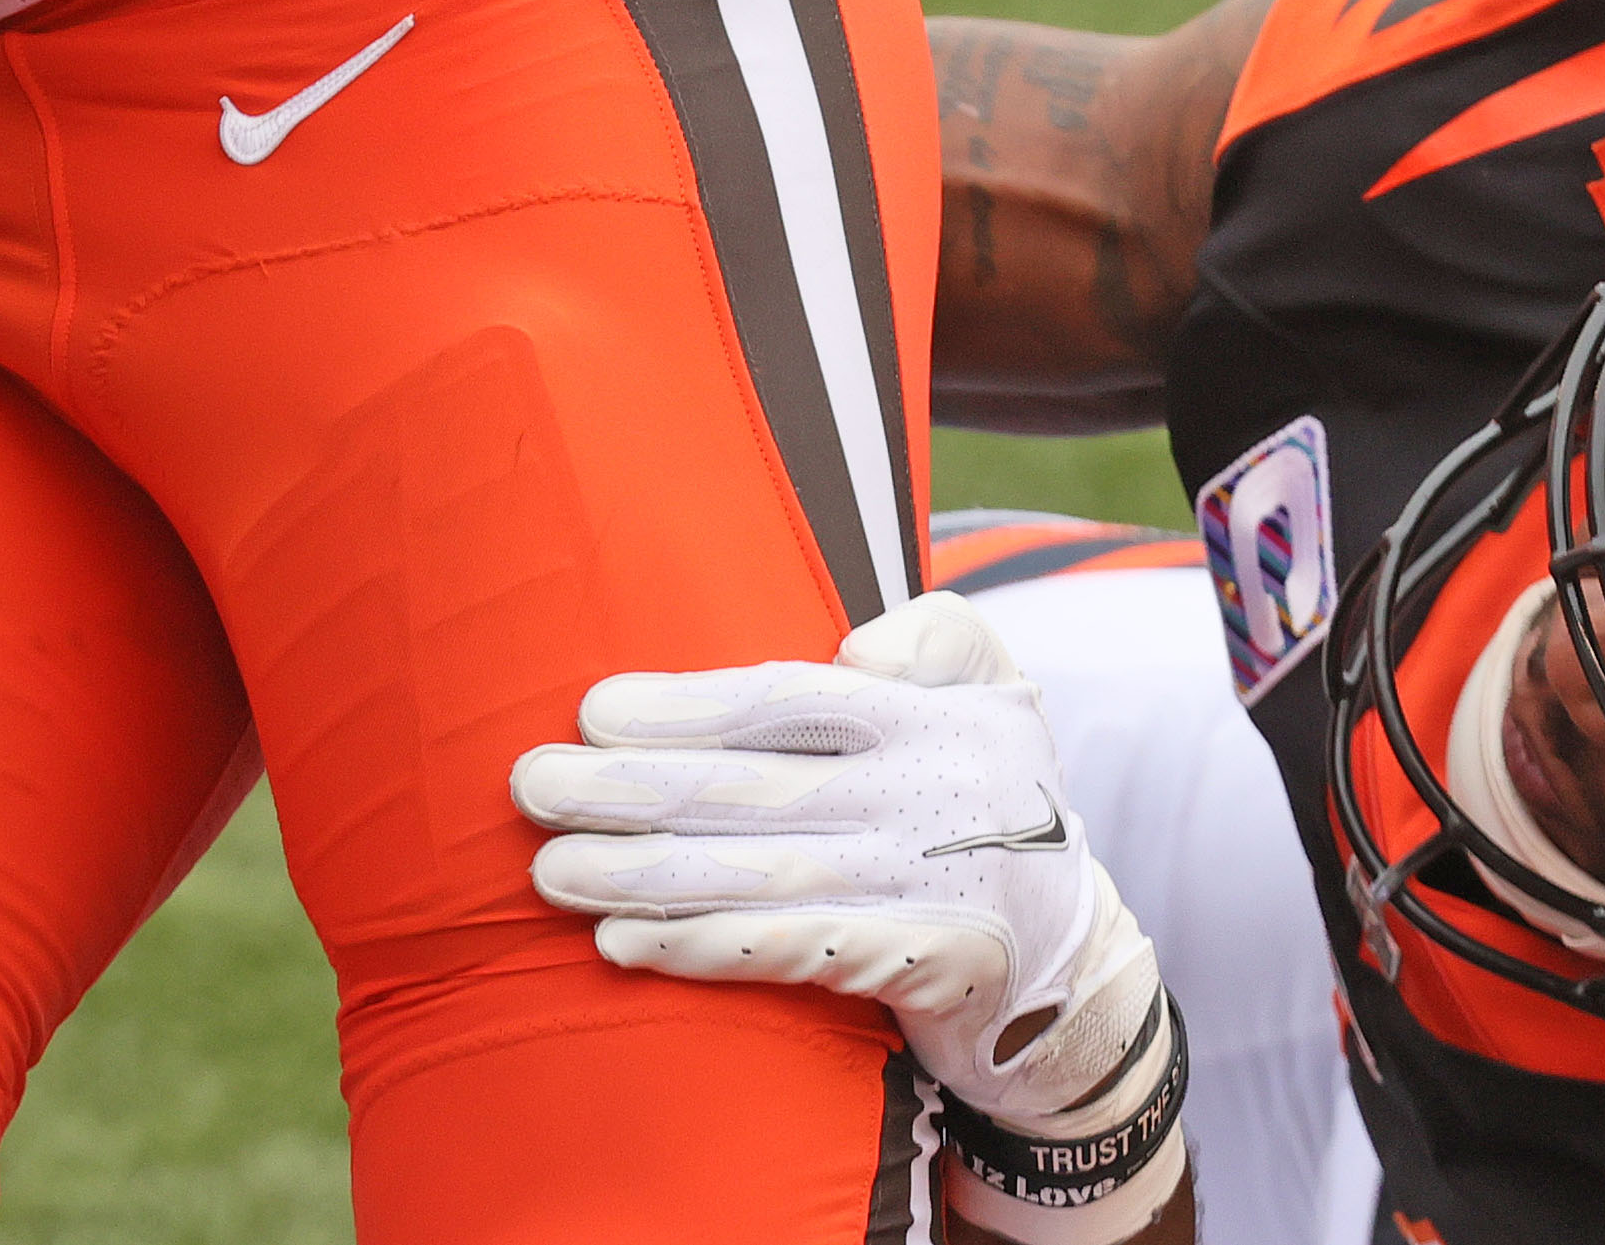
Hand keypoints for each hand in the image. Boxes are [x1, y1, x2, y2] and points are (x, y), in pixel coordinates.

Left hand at [515, 594, 1189, 1239]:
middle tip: (530, 785)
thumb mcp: (988, 682)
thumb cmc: (989, 790)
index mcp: (925, 714)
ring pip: (758, 875)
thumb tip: (852, 648)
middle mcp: (926, 795)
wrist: (1073, 954)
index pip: (787, 703)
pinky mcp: (921, 967)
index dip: (687, 707)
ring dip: (644, 874)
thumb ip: (926, 636)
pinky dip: (705, 948)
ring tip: (550, 868)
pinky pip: (795, 954)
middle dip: (632, 788)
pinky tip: (625, 941)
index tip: (592, 711)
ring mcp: (926, 886)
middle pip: (754, 790)